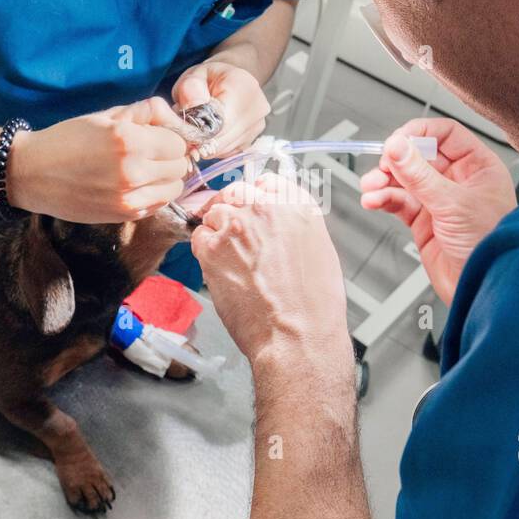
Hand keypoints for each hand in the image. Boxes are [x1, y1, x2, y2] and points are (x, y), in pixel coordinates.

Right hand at [5, 97, 191, 222]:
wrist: (33, 173)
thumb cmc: (68, 138)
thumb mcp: (107, 115)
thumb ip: (146, 113)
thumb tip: (177, 119)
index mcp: (129, 141)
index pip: (179, 143)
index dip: (170, 137)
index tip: (158, 136)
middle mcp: (133, 171)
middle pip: (180, 167)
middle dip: (170, 157)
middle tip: (152, 152)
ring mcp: (129, 198)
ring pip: (174, 189)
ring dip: (165, 178)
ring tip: (145, 170)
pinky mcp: (124, 215)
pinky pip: (158, 205)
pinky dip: (154, 194)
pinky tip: (136, 185)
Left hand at [173, 60, 270, 157]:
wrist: (232, 82)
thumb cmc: (211, 78)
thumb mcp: (195, 74)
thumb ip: (190, 87)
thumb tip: (192, 106)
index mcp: (244, 87)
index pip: (219, 121)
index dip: (196, 129)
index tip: (182, 124)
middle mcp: (256, 109)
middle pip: (220, 139)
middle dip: (197, 138)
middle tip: (185, 126)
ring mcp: (257, 128)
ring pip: (222, 149)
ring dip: (204, 143)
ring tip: (198, 126)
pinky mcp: (252, 141)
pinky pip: (226, 153)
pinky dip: (213, 147)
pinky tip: (209, 132)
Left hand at [192, 174, 352, 373]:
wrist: (297, 336)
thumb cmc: (314, 307)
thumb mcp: (319, 252)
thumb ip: (295, 227)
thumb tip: (279, 226)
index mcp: (298, 206)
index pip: (268, 182)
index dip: (257, 195)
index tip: (252, 205)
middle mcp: (266, 208)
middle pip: (238, 191)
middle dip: (233, 207)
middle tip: (234, 229)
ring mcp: (236, 225)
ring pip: (215, 212)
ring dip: (218, 228)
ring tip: (229, 255)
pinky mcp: (212, 248)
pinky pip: (198, 235)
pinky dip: (203, 247)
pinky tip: (219, 266)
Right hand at [359, 118, 515, 304]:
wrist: (484, 287)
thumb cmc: (490, 246)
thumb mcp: (452, 203)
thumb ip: (419, 174)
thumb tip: (397, 146)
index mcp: (478, 167)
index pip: (446, 134)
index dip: (420, 132)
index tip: (398, 139)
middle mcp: (459, 181)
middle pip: (420, 155)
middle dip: (397, 160)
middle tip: (383, 164)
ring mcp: (440, 201)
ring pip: (405, 180)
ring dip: (384, 181)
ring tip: (371, 186)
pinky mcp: (424, 221)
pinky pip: (399, 202)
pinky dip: (384, 199)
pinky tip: (374, 200)